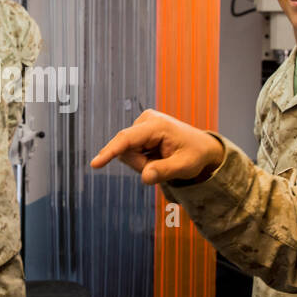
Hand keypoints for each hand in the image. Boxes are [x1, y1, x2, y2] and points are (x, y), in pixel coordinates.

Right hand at [90, 109, 223, 185]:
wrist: (201, 147)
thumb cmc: (195, 155)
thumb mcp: (184, 166)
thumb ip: (164, 171)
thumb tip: (145, 177)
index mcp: (157, 125)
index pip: (127, 139)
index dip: (110, 152)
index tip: (95, 164)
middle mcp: (146, 120)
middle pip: (126, 151)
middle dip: (140, 165)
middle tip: (162, 167)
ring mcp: (142, 124)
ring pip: (126, 153)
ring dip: (141, 163)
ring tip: (161, 160)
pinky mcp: (139, 131)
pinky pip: (130, 151)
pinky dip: (142, 159)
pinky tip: (157, 155)